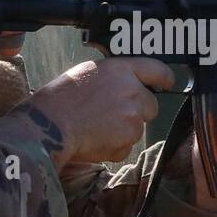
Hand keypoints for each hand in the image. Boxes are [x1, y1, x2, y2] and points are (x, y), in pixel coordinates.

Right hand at [28, 57, 172, 164]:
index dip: (164, 78)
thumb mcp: (88, 72)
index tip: (167, 83)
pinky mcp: (127, 142)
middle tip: (111, 112)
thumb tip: (125, 84)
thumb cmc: (60, 98)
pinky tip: (94, 138)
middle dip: (138, 110)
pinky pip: (126, 145)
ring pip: (137, 127)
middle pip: (151, 105)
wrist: (49, 126)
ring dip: (123, 129)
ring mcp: (133, 120)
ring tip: (95, 125)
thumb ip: (114, 77)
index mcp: (122, 71)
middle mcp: (133, 93)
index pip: (157, 70)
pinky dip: (114, 145)